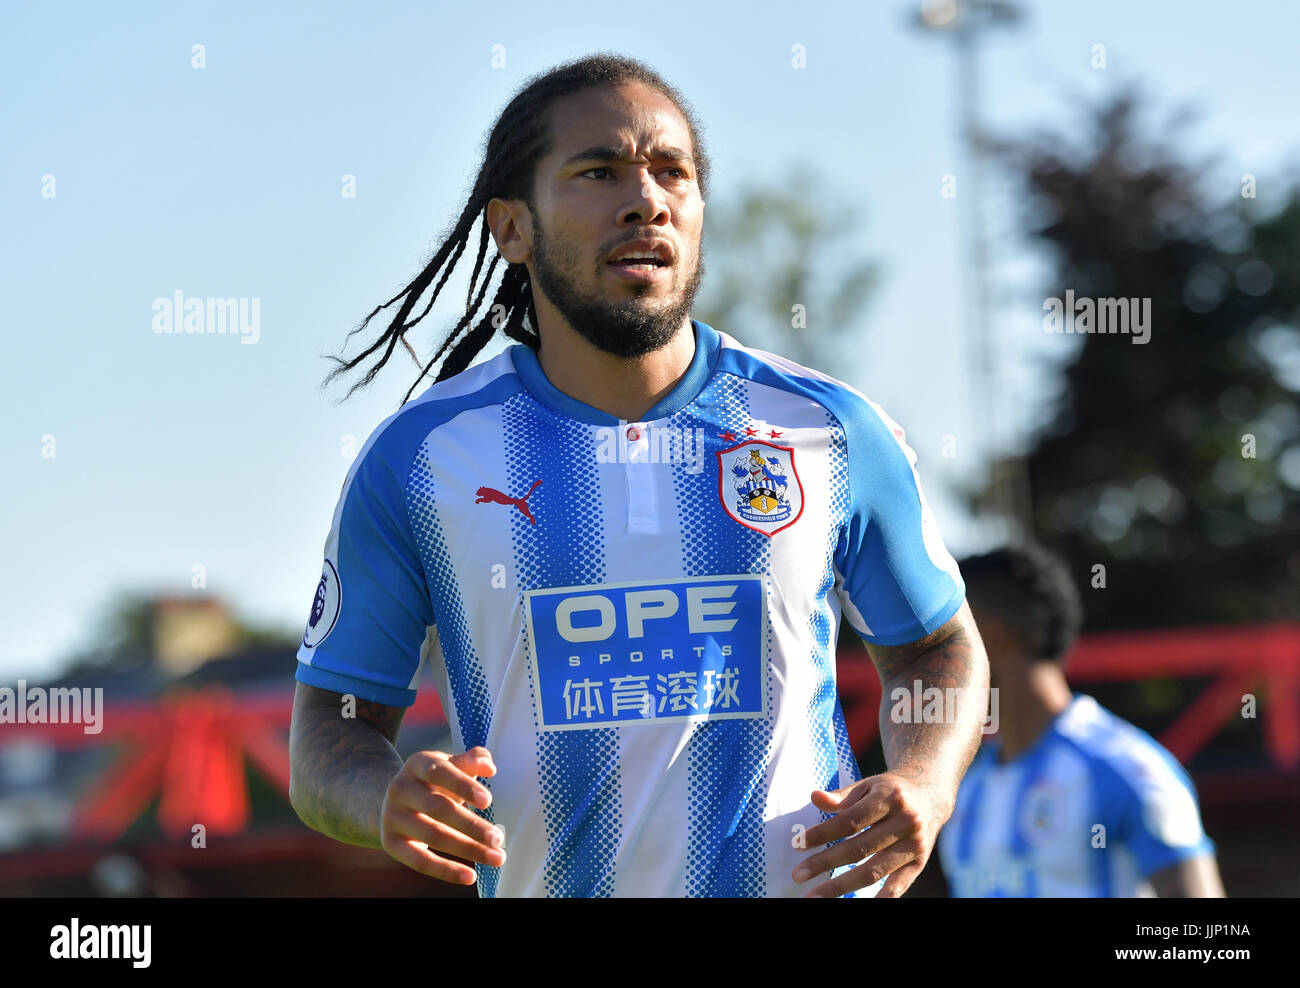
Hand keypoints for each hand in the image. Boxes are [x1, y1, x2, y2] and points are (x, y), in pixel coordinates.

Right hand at [379, 746, 504, 883]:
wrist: (394, 800)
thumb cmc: (433, 781)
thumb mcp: (449, 765)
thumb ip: (471, 761)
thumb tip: (489, 766)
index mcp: (417, 764)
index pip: (440, 773)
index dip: (464, 786)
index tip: (488, 801)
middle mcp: (400, 788)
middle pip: (437, 808)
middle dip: (471, 824)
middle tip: (497, 838)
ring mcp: (393, 816)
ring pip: (432, 835)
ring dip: (467, 848)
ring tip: (495, 857)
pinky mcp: (391, 843)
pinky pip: (419, 860)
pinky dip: (446, 870)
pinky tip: (470, 876)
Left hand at [792, 772, 945, 897]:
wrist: (929, 796)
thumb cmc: (889, 791)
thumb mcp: (867, 785)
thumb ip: (841, 796)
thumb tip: (814, 798)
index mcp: (889, 798)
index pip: (850, 820)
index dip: (822, 834)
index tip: (797, 845)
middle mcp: (905, 822)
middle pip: (859, 848)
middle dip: (825, 863)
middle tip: (798, 874)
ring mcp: (914, 845)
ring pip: (873, 871)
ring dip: (842, 886)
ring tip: (815, 896)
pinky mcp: (919, 863)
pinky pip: (897, 886)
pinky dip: (878, 898)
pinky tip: (854, 904)